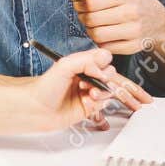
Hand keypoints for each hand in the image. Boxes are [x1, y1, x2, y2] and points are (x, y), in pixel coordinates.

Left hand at [0, 48, 151, 135]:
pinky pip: (103, 106)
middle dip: (126, 88)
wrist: (34, 108)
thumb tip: (106, 57)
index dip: (108, 71)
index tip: (100, 76)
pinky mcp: (88, 109)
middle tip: (130, 95)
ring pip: (111, 93)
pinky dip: (100, 105)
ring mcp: (89, 94)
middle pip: (116, 81)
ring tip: (92, 96)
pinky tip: (89, 103)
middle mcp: (89, 78)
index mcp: (84, 65)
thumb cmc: (45, 85)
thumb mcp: (65, 65)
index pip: (107, 66)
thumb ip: (87, 60)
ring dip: (105, 95)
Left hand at [72, 0, 164, 55]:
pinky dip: (101, 42)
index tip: (78, 5)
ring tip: (93, 26)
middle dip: (83, 18)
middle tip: (84, 16)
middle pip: (92, 20)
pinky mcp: (133, 46)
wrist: (158, 21)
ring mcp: (133, 31)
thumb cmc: (133, 3)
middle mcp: (131, 13)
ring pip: (97, 35)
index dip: (79, 5)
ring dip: (90, 31)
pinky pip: (106, 47)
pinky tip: (105, 35)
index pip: (91, 3)